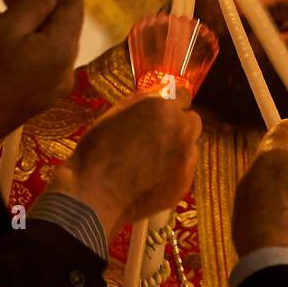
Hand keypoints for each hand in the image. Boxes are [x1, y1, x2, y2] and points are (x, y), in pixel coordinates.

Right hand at [0, 0, 84, 136]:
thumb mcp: (5, 30)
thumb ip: (34, 7)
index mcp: (61, 53)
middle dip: (43, 2)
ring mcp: (51, 87)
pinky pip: (37, 61)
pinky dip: (24, 41)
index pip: (74, 13)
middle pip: (60, 28)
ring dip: (29, 20)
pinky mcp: (37, 98)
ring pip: (46, 43)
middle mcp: (64, 71)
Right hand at [49, 90, 202, 239]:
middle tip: (158, 136)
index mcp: (163, 106)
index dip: (171, 104)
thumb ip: (144, 101)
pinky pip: (186, 168)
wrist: (95, 193)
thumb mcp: (117, 112)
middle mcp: (181, 128)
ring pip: (191, 145)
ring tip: (153, 160)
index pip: (183, 95)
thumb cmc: (99, 149)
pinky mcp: (186, 180)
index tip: (162, 112)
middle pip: (192, 120)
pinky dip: (174, 169)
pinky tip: (153, 176)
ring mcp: (186, 156)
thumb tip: (160, 93)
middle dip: (178, 125)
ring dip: (178, 148)